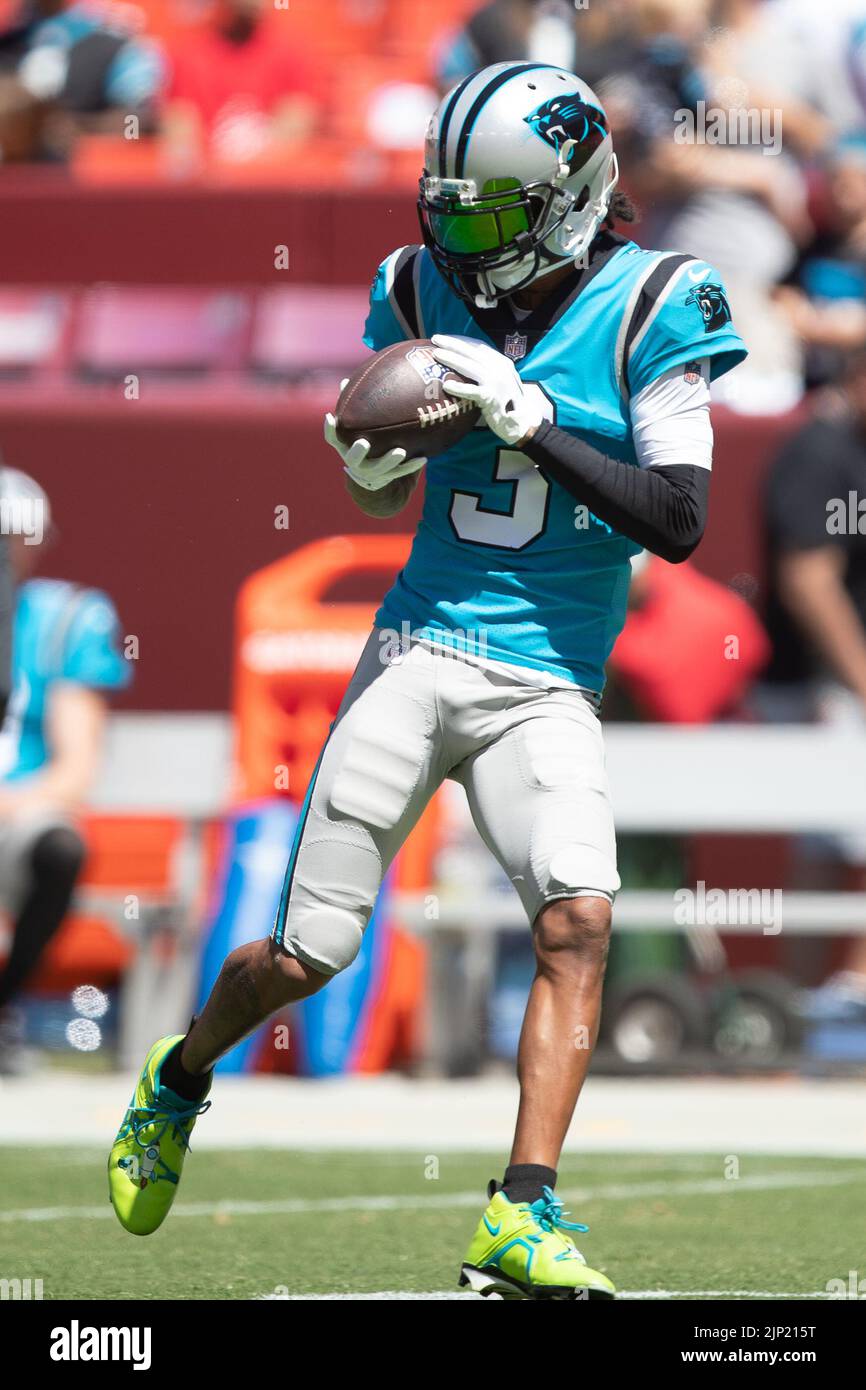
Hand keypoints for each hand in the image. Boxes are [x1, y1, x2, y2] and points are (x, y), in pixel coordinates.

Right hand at [324, 392, 425, 491]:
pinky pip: (399, 473)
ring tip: (401, 451)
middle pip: (352, 458)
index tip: (330, 416)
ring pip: (379, 468)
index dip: (329, 429)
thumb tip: (347, 379)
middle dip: (358, 452)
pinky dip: (411, 466)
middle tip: (364, 443)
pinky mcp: (386, 478)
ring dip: (389, 461)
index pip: (332, 439)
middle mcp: (354, 461)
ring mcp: (370, 472)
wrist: (371, 475)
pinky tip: (423, 458)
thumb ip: (353, 407)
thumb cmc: (363, 440)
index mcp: (345, 447)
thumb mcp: (356, 427)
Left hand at [430, 334, 544, 445]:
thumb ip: (489, 373)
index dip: (461, 341)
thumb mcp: (502, 383)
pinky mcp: (492, 398)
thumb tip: (467, 367)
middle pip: (472, 352)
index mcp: (502, 363)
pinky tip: (446, 385)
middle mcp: (500, 369)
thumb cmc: (508, 405)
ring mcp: (497, 382)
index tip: (446, 340)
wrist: (523, 424)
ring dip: (452, 359)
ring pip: (470, 366)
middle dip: (452, 344)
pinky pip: (472, 391)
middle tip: (435, 339)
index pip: (479, 347)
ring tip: (436, 354)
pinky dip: (459, 388)